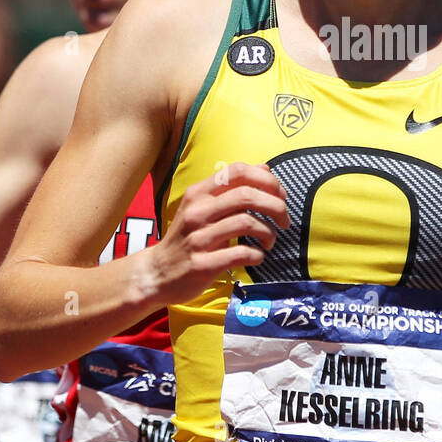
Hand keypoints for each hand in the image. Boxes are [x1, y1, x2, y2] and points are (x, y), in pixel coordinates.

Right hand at [144, 162, 287, 305]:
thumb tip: (265, 167)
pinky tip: (257, 257)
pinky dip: (257, 255)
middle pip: (247, 195)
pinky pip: (241, 253)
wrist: (157, 274)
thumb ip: (232, 189)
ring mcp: (198, 238)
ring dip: (269, 232)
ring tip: (269, 241)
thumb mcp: (203, 207)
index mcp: (198, 193)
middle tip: (284, 220)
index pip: (238, 171)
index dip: (266, 179)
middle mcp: (197, 212)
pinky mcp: (202, 264)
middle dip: (276, 205)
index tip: (280, 195)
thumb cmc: (188, 237)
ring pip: (247, 222)